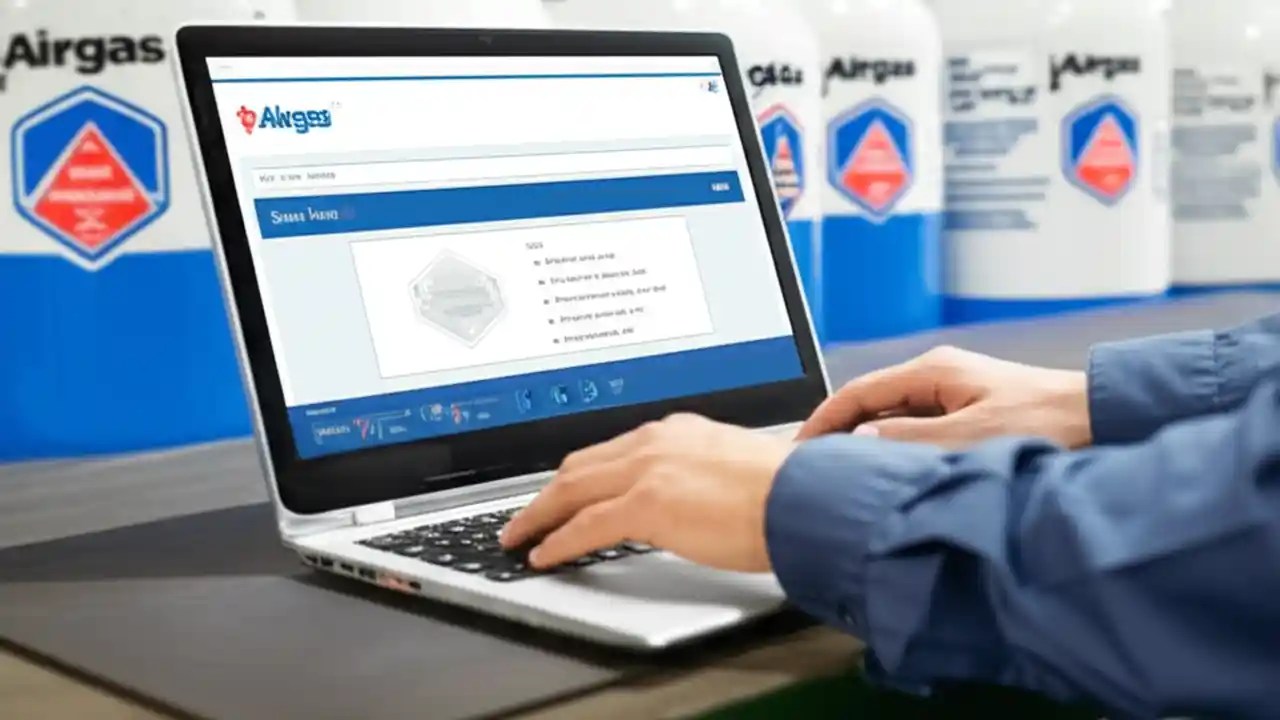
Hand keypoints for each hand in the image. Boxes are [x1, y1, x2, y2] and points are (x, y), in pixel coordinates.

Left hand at [500, 414, 792, 571]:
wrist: (807, 498)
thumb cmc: (789, 491)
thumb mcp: (734, 468)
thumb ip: (700, 475)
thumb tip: (689, 500)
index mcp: (680, 430)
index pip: (613, 449)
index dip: (581, 474)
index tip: (566, 488)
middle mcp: (658, 440)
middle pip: (581, 464)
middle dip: (550, 491)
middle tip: (528, 513)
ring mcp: (649, 468)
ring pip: (573, 489)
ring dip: (540, 515)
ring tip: (521, 536)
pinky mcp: (647, 503)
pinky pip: (586, 525)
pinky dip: (558, 541)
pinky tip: (544, 555)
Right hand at [799, 346, 1091, 448]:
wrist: (1101, 418)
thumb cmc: (1045, 422)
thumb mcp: (967, 436)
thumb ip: (909, 439)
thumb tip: (862, 442)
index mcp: (932, 372)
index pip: (857, 393)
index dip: (823, 419)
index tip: (798, 445)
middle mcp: (939, 377)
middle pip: (872, 405)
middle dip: (840, 433)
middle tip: (814, 465)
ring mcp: (955, 394)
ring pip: (895, 419)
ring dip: (871, 444)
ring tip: (847, 473)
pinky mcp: (970, 413)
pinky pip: (919, 429)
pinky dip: (899, 448)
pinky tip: (895, 472)